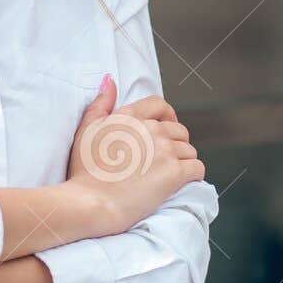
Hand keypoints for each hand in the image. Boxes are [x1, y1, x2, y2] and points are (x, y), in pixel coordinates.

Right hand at [64, 76, 204, 235]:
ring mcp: (165, 151)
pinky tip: (179, 183)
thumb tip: (109, 80)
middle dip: (174, 144)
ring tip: (165, 175)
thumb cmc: (84, 171)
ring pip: (189, 151)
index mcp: (129, 116)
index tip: (164, 130)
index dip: (167, 116)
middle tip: (160, 162)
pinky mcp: (175, 173)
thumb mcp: (86, 130)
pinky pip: (197, 168)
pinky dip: (192, 175)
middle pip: (179, 131)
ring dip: (182, 162)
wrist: (91, 202)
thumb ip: (100, 104)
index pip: (160, 105)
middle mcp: (151, 129)